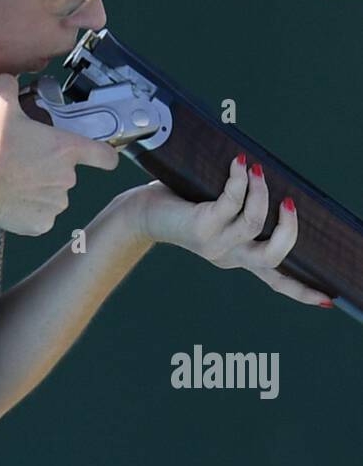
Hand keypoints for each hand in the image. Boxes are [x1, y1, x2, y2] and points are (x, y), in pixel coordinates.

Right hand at [0, 73, 118, 235]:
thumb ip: (8, 87)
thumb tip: (8, 79)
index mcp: (65, 149)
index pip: (105, 155)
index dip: (103, 154)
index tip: (97, 154)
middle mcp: (67, 178)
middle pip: (67, 171)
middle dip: (48, 166)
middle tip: (23, 159)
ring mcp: (55, 203)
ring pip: (52, 193)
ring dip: (38, 187)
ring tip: (13, 179)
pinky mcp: (41, 224)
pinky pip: (40, 214)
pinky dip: (28, 209)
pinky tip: (10, 198)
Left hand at [131, 153, 333, 306]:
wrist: (139, 216)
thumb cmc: (180, 208)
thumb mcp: (217, 215)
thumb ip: (240, 210)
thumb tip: (269, 180)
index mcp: (237, 257)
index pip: (275, 281)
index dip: (303, 291)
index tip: (328, 301)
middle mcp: (228, 256)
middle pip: (273, 258)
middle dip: (289, 230)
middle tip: (290, 204)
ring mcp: (214, 244)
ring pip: (254, 224)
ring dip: (261, 192)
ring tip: (256, 170)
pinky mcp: (201, 226)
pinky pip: (230, 202)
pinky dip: (239, 180)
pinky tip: (238, 164)